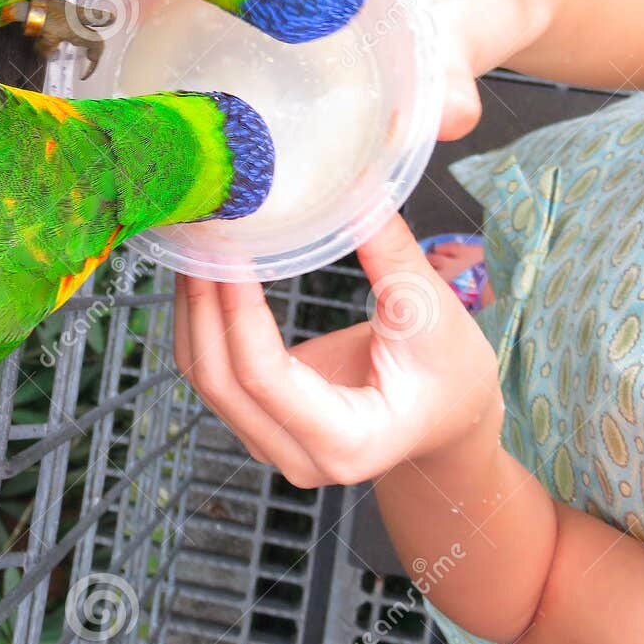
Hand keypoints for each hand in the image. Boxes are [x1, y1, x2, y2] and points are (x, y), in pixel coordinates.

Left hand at [173, 213, 502, 487]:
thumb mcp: (431, 309)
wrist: (450, 415)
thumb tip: (355, 185)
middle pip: (220, 379)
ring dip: (193, 309)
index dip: (236, 309)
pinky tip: (204, 272)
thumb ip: (390, 254)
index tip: (227, 248)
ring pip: (205, 378)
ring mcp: (272, 444)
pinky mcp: (257, 422)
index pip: (263, 377)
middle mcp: (300, 458)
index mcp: (347, 443)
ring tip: (193, 244)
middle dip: (202, 303)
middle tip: (198, 234)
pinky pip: (213, 373)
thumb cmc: (450, 370)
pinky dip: (203, 321)